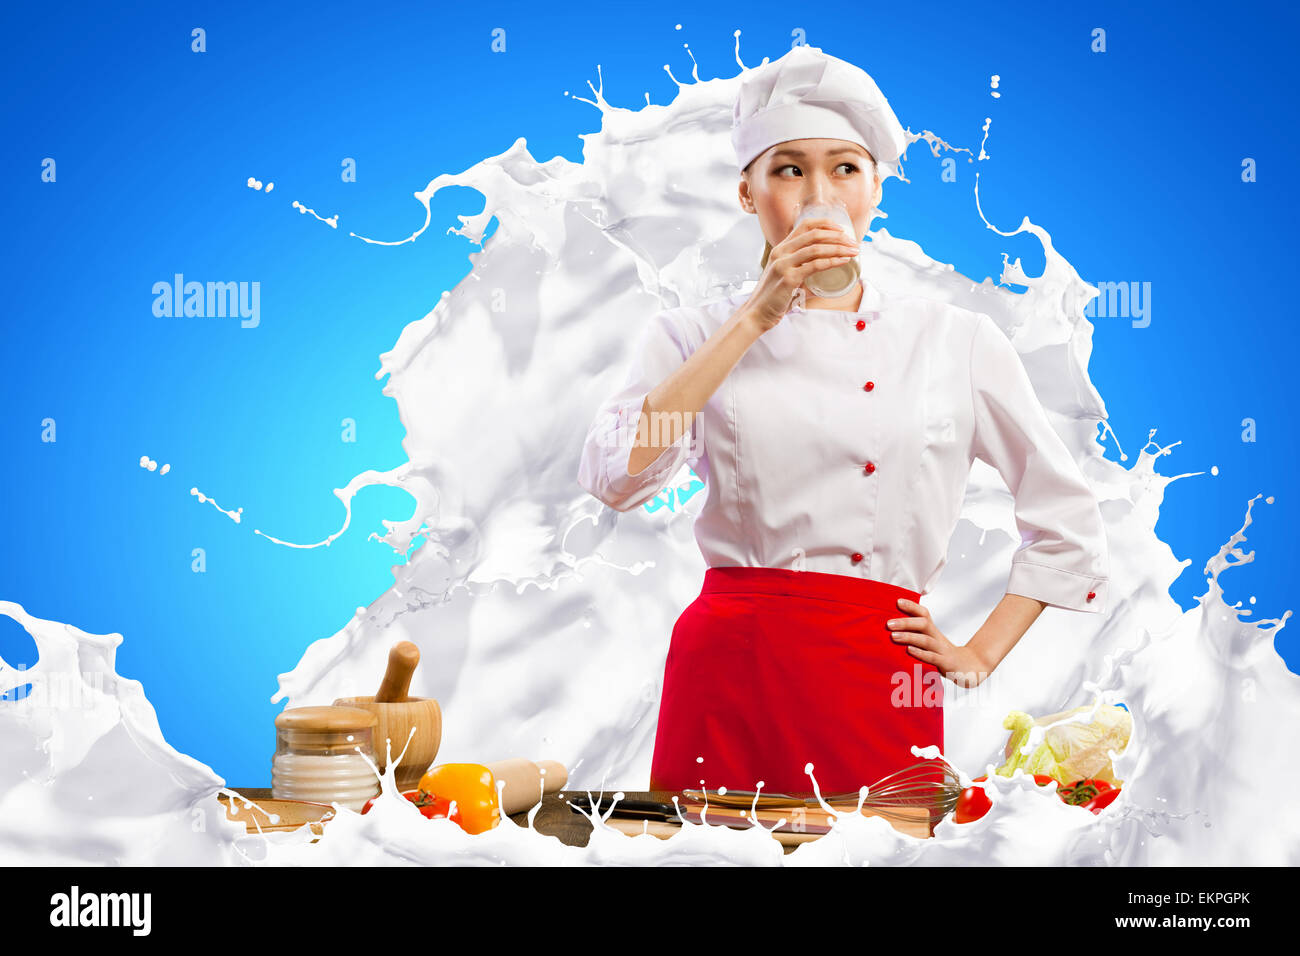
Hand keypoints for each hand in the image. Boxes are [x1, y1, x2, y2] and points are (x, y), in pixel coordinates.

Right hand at [743, 218, 860, 331]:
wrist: (756, 313)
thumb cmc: (773, 297)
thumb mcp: (785, 275)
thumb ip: (801, 268)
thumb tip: (824, 268)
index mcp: (780, 249)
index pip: (804, 225)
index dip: (825, 224)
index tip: (841, 229)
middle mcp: (781, 252)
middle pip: (814, 234)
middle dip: (838, 236)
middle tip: (853, 243)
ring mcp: (784, 264)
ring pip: (816, 248)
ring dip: (839, 248)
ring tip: (853, 252)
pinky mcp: (789, 278)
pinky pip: (815, 265)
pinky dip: (832, 261)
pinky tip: (843, 261)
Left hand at [886, 597, 991, 687]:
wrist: (972, 668)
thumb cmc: (944, 655)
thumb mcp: (931, 643)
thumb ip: (916, 636)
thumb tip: (892, 630)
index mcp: (933, 632)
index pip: (924, 614)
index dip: (912, 606)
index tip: (897, 601)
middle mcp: (937, 638)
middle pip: (923, 624)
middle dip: (905, 622)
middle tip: (888, 624)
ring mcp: (942, 650)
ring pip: (926, 640)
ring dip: (909, 637)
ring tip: (893, 636)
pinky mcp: (946, 664)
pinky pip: (932, 658)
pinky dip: (920, 653)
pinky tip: (909, 650)